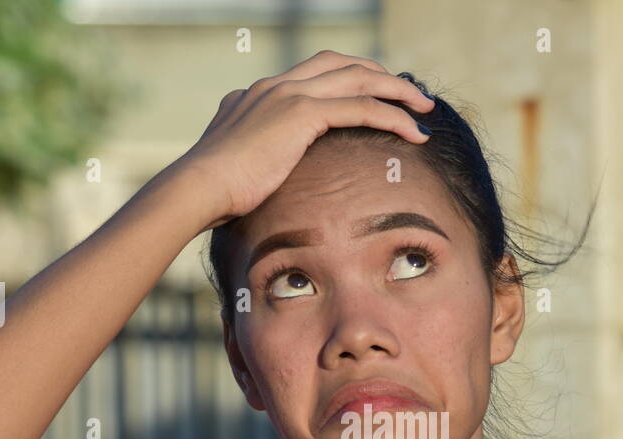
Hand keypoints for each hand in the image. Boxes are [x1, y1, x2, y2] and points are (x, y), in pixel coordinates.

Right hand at [178, 50, 434, 229]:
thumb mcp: (234, 161)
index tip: (378, 94)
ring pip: (359, 79)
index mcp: (262, 92)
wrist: (198, 188)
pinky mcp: (301, 113)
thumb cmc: (214, 190)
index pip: (318, 71)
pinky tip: (413, 133)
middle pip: (344, 64)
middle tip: (410, 95)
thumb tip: (255, 161)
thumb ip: (251, 150)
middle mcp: (277, 85)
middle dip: (381, 76)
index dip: (353, 77)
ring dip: (397, 92)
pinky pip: (361, 108)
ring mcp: (289, 94)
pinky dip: (392, 117)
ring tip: (424, 109)